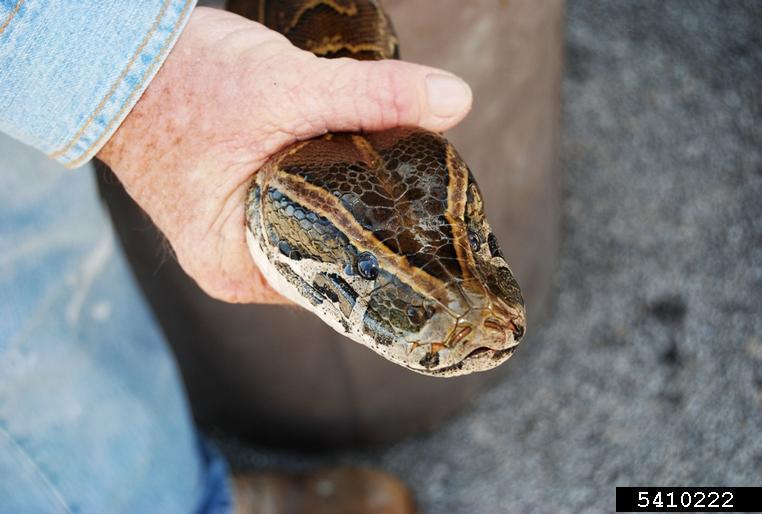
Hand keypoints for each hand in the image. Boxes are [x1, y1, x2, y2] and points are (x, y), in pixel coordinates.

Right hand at [98, 6, 471, 303]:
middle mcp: (235, 265)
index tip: (430, 236)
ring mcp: (232, 235)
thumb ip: (372, 97)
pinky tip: (354, 167)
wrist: (115, 55)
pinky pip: (294, 206)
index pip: (334, 283)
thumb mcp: (286, 88)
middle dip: (372, 226)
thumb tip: (454, 101)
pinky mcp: (234, 203)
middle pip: (327, 256)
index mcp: (238, 270)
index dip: (385, 256)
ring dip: (348, 202)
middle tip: (424, 202)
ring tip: (396, 183)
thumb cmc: (179, 83)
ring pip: (313, 228)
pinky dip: (323, 187)